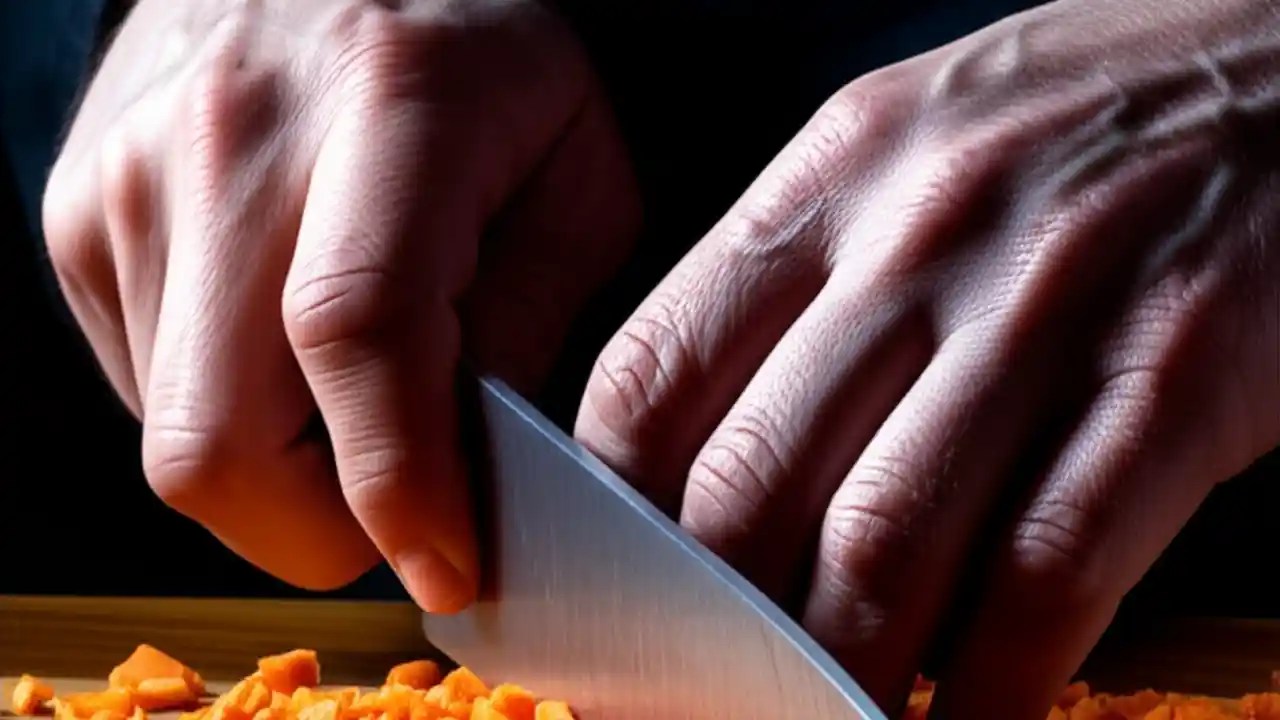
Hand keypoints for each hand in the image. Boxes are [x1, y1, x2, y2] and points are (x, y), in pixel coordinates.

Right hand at [43, 0, 638, 610]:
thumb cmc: (474, 61)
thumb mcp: (571, 168)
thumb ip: (535, 313)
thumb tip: (469, 466)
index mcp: (390, 107)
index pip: (357, 331)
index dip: (398, 484)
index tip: (448, 563)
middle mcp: (231, 141)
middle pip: (221, 436)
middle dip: (315, 533)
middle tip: (397, 511)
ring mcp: (131, 179)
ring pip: (177, 435)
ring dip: (278, 473)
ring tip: (349, 402)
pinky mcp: (77, 213)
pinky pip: (145, 388)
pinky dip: (227, 414)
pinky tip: (282, 352)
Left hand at [576, 0, 1279, 714]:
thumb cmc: (1086, 119)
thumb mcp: (911, 150)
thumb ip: (806, 287)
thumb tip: (718, 459)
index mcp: (831, 175)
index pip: (651, 375)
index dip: (608, 517)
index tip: (616, 593)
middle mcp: (916, 234)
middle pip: (749, 481)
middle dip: (712, 624)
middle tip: (706, 689)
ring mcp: (1045, 305)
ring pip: (881, 542)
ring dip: (841, 672)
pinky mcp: (1175, 372)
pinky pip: (1050, 568)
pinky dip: (998, 680)